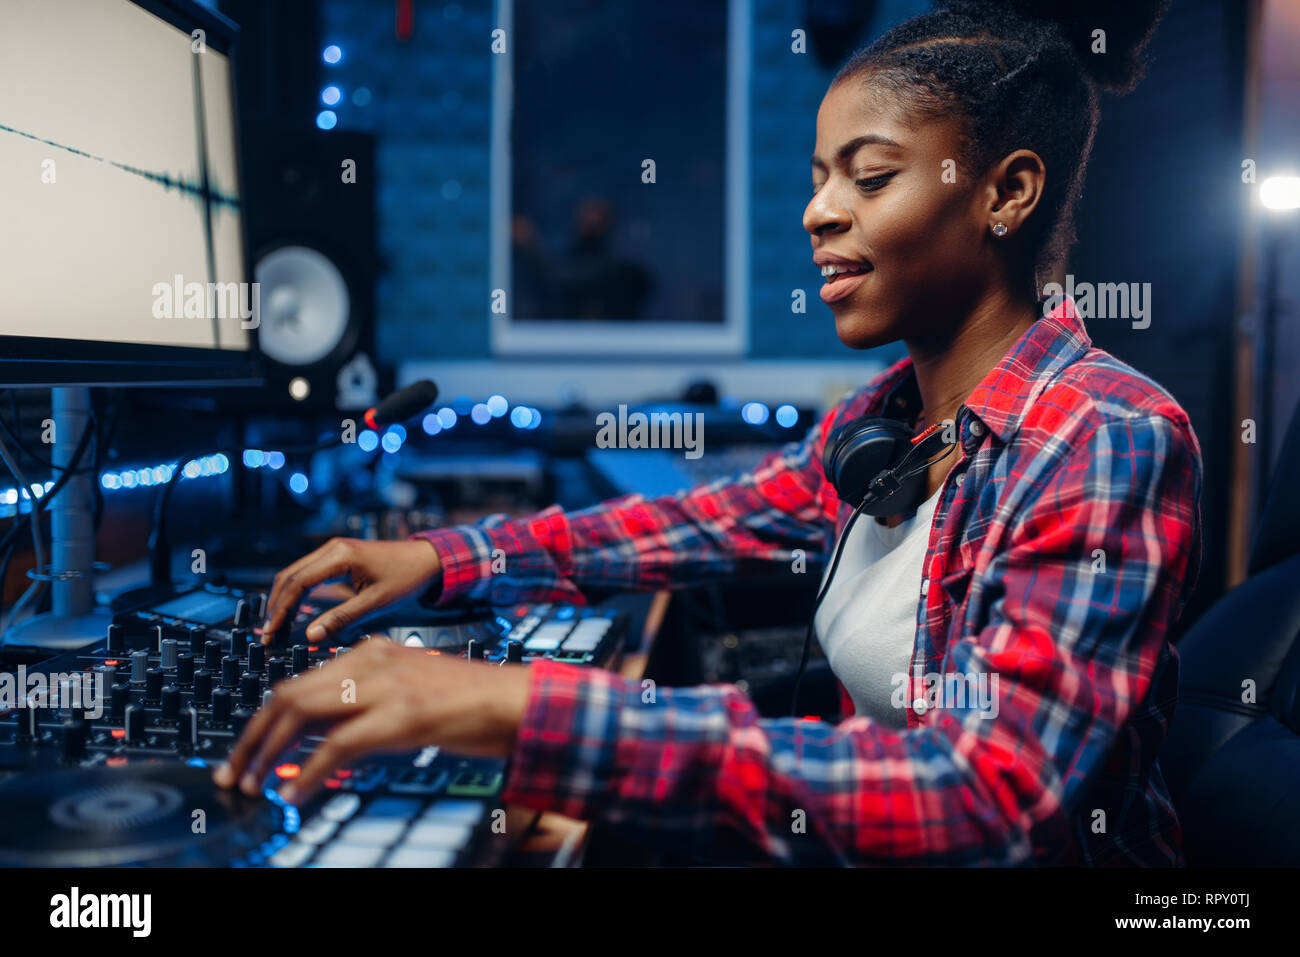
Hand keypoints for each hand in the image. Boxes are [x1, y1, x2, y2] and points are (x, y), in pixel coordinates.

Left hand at [212, 637, 532, 801]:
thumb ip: (362, 705)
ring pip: (301, 713)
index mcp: (370, 653)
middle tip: (230, 773)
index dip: (261, 721)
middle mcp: (370, 662)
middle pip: (286, 695)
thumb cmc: (467, 702)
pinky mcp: (401, 715)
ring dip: (266, 754)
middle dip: (250, 737)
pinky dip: (307, 772)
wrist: (516, 698)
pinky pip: (338, 745)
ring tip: (249, 784)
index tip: (243, 752)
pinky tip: (294, 793)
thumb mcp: (406, 693)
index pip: (296, 683)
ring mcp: (385, 686)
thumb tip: (314, 739)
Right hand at [261, 537, 442, 644]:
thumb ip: (342, 618)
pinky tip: (292, 613)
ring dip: (284, 600)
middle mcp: (332, 548)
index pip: (298, 584)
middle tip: (268, 635)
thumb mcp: (376, 602)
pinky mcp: (338, 558)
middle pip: (290, 577)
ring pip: (296, 574)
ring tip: (276, 627)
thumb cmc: (408, 577)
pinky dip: (296, 593)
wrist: (428, 559)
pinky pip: (308, 574)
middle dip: (276, 606)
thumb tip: (311, 635)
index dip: (281, 610)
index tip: (272, 633)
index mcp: (340, 556)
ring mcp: (334, 551)